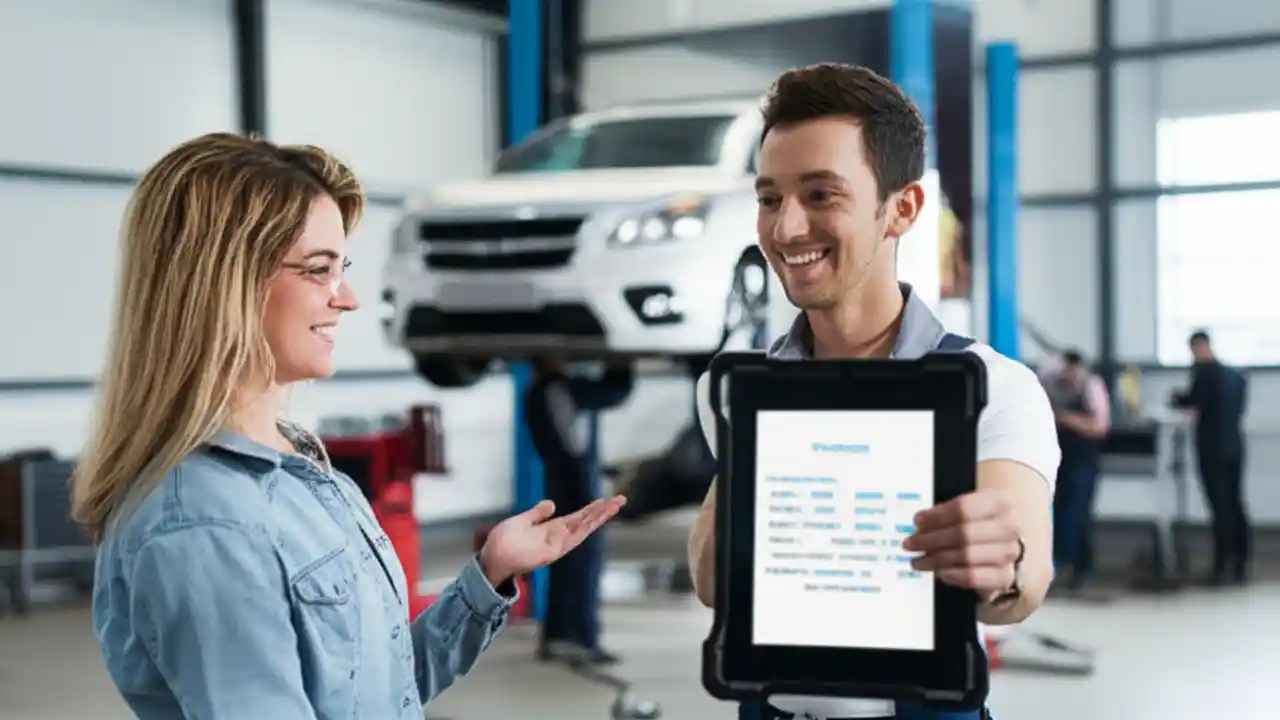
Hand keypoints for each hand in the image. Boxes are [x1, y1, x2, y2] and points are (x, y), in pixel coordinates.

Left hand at [478, 496, 626, 586]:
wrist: (492, 557)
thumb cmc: (503, 542)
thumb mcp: (523, 521)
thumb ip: (537, 514)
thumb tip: (552, 503)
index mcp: (553, 530)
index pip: (579, 517)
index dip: (594, 509)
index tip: (608, 500)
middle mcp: (558, 538)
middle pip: (586, 522)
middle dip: (603, 512)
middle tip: (621, 499)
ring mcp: (556, 545)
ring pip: (582, 530)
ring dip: (598, 518)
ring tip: (613, 506)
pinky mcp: (550, 552)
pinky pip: (569, 539)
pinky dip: (581, 529)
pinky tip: (592, 519)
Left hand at [903, 490, 1020, 598]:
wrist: (1000, 547)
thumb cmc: (976, 523)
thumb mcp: (962, 511)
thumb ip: (942, 515)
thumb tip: (920, 523)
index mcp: (1000, 501)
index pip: (964, 508)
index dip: (937, 516)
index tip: (916, 522)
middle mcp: (1010, 526)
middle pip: (964, 533)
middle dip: (931, 540)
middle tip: (909, 544)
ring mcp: (1010, 552)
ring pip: (967, 556)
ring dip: (936, 559)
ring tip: (917, 561)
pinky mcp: (1005, 576)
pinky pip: (974, 577)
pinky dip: (952, 575)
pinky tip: (938, 572)